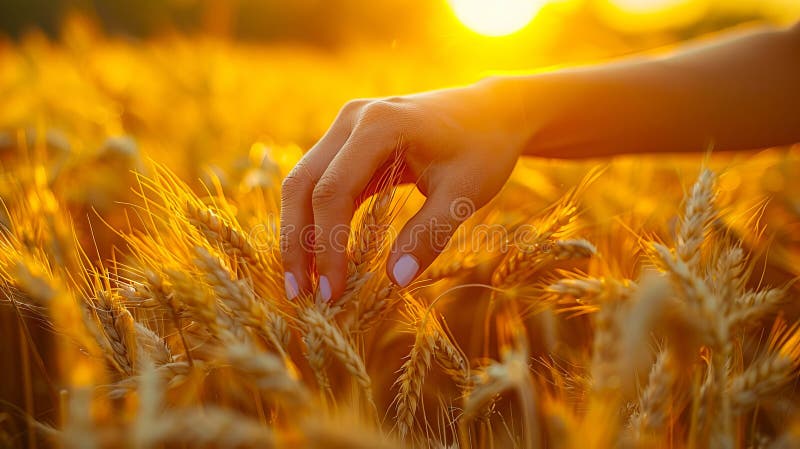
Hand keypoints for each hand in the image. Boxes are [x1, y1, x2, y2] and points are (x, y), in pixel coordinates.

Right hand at [280, 80, 527, 300]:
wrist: (492, 112)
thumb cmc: (483, 149)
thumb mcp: (465, 193)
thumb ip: (429, 234)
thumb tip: (394, 280)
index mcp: (379, 125)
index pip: (334, 192)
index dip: (328, 246)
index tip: (334, 292)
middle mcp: (352, 119)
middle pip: (303, 185)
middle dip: (297, 243)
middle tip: (299, 294)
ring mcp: (346, 127)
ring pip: (303, 183)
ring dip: (299, 233)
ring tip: (304, 284)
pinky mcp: (348, 140)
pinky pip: (321, 183)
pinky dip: (317, 220)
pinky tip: (320, 257)